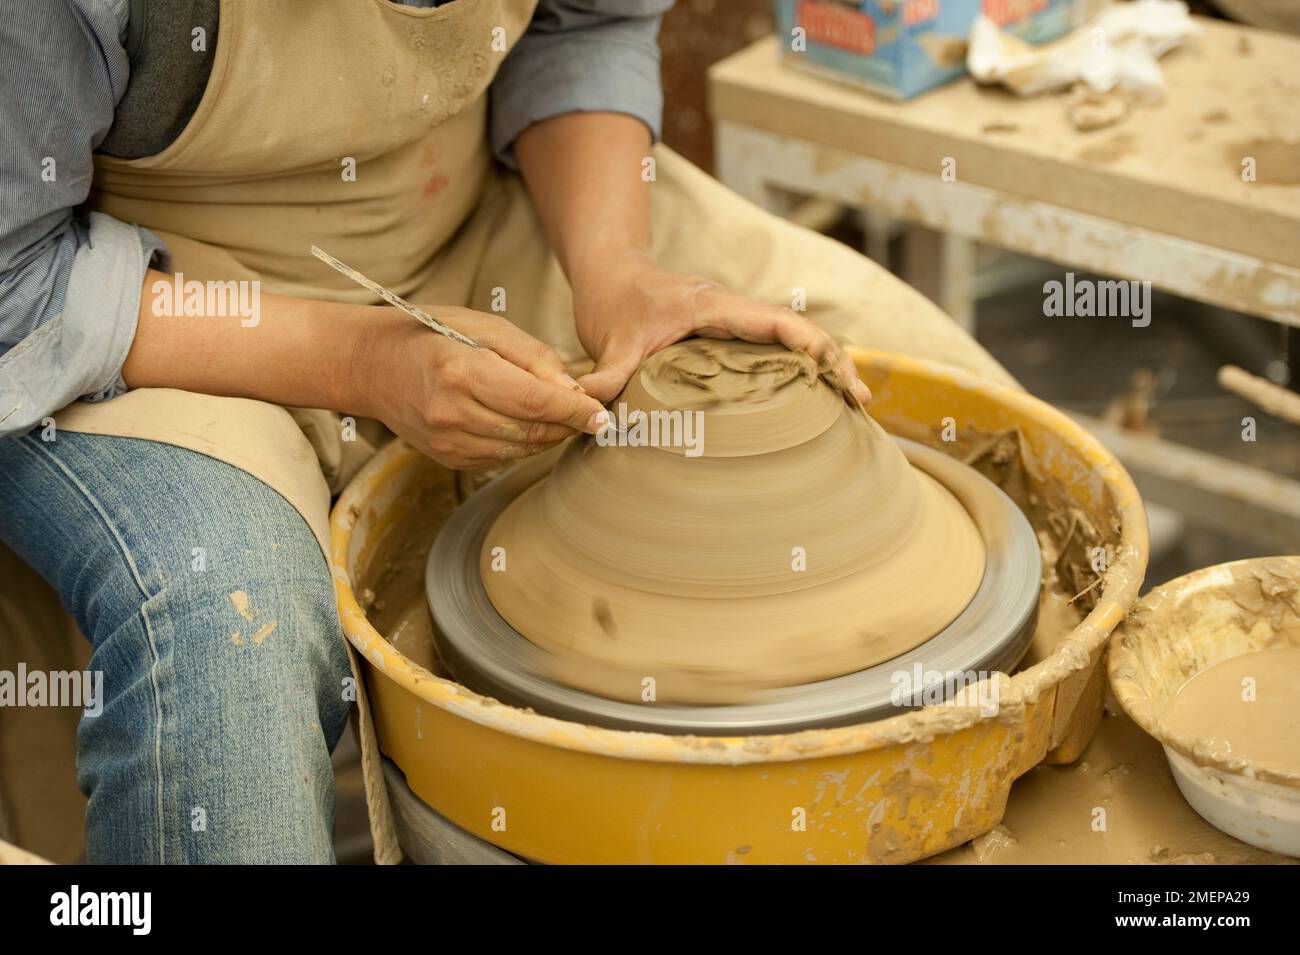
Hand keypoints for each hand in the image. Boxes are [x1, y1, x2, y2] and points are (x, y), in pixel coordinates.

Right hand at [353, 307, 608, 469]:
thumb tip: (574, 392)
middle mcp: (452, 414)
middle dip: (569, 425)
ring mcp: (448, 442)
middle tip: (592, 414)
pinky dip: (525, 445)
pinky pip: (502, 458)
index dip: (575, 411)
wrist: (373, 366)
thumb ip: (533, 357)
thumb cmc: (433, 334)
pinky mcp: (448, 459)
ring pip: (521, 450)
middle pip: (533, 432)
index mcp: (462, 372)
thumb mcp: (484, 328)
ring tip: (566, 418)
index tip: (602, 414)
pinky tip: (532, 427)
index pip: (535, 402)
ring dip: (551, 437)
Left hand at [568, 250, 871, 404]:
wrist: (609, 275)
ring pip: (793, 339)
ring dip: (823, 366)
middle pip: (801, 331)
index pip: (779, 322)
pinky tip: (814, 400)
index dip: (814, 347)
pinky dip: (800, 368)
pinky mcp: (730, 336)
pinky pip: (775, 349)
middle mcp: (734, 311)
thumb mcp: (608, 339)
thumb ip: (605, 374)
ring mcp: (736, 322)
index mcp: (716, 306)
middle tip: (862, 403)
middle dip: (835, 362)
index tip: (839, 377)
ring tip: (852, 405)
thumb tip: (592, 408)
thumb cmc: (613, 300)